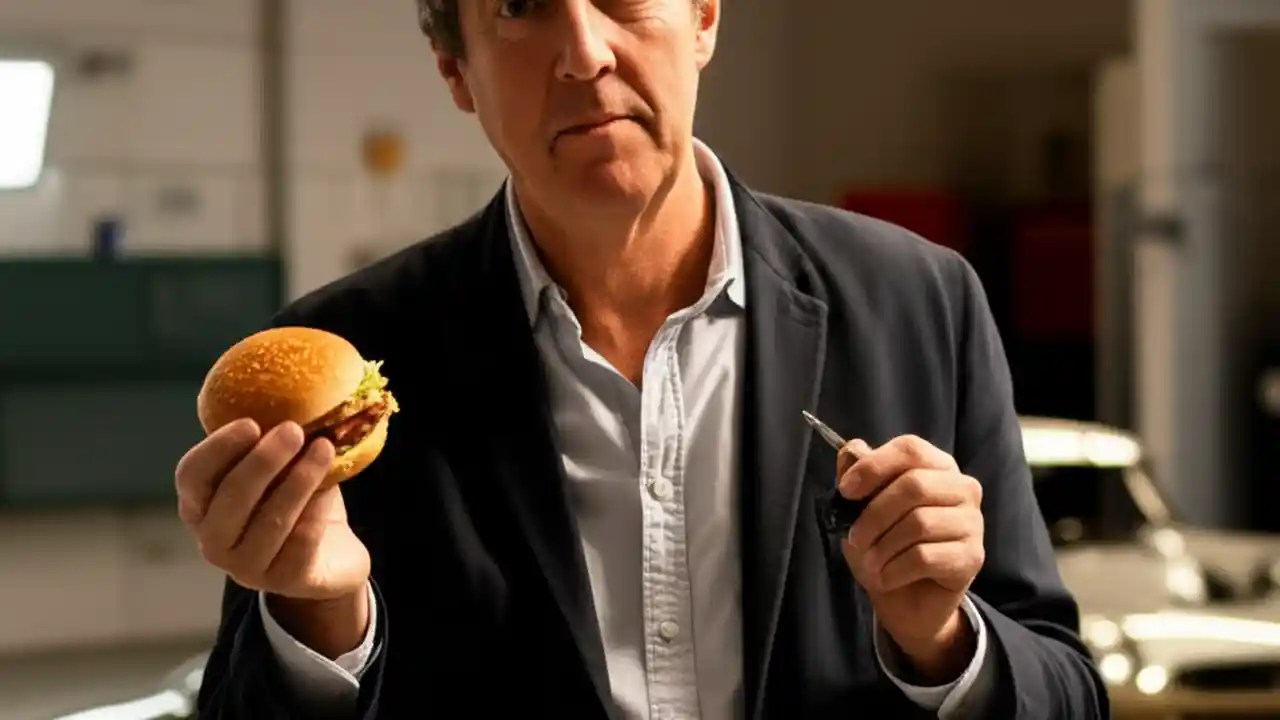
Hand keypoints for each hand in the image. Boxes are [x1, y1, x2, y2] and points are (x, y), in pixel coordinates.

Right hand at [175, 419, 370, 656]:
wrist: (331, 557)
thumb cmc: (295, 501)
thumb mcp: (278, 469)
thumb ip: (271, 442)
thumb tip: (292, 396)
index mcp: (201, 506)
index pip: (192, 476)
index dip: (217, 449)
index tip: (250, 423)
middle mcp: (214, 541)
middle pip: (230, 499)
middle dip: (263, 461)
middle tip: (294, 430)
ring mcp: (247, 568)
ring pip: (269, 522)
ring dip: (298, 481)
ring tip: (324, 449)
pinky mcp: (285, 582)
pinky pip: (300, 544)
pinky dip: (316, 512)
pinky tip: (330, 491)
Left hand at [838, 435, 984, 683]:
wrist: (905, 600)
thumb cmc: (885, 544)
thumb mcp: (860, 507)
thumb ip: (856, 475)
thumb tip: (853, 449)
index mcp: (936, 466)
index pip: (910, 448)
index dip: (874, 466)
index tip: (845, 491)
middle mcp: (962, 488)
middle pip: (915, 485)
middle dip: (874, 515)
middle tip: (855, 537)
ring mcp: (973, 522)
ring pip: (919, 523)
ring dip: (882, 547)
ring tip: (871, 562)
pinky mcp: (972, 557)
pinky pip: (925, 557)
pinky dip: (894, 570)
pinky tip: (886, 577)